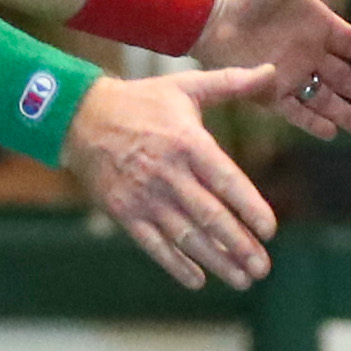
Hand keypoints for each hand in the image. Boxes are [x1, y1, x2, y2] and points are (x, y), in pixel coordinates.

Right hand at [64, 64, 281, 288]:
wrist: (79, 116)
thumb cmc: (141, 101)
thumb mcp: (185, 87)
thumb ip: (231, 83)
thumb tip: (271, 70)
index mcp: (187, 142)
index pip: (226, 180)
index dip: (249, 206)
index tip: (270, 229)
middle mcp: (167, 172)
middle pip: (209, 215)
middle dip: (239, 244)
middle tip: (263, 267)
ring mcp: (143, 195)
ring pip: (185, 236)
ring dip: (216, 260)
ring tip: (243, 279)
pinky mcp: (123, 211)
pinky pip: (153, 245)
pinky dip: (175, 265)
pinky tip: (198, 280)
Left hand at [197, 0, 350, 139]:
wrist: (207, 10)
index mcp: (315, 23)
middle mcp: (305, 51)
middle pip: (346, 79)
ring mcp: (287, 73)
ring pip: (326, 100)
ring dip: (349, 115)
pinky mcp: (267, 90)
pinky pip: (295, 111)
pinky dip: (313, 123)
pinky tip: (332, 132)